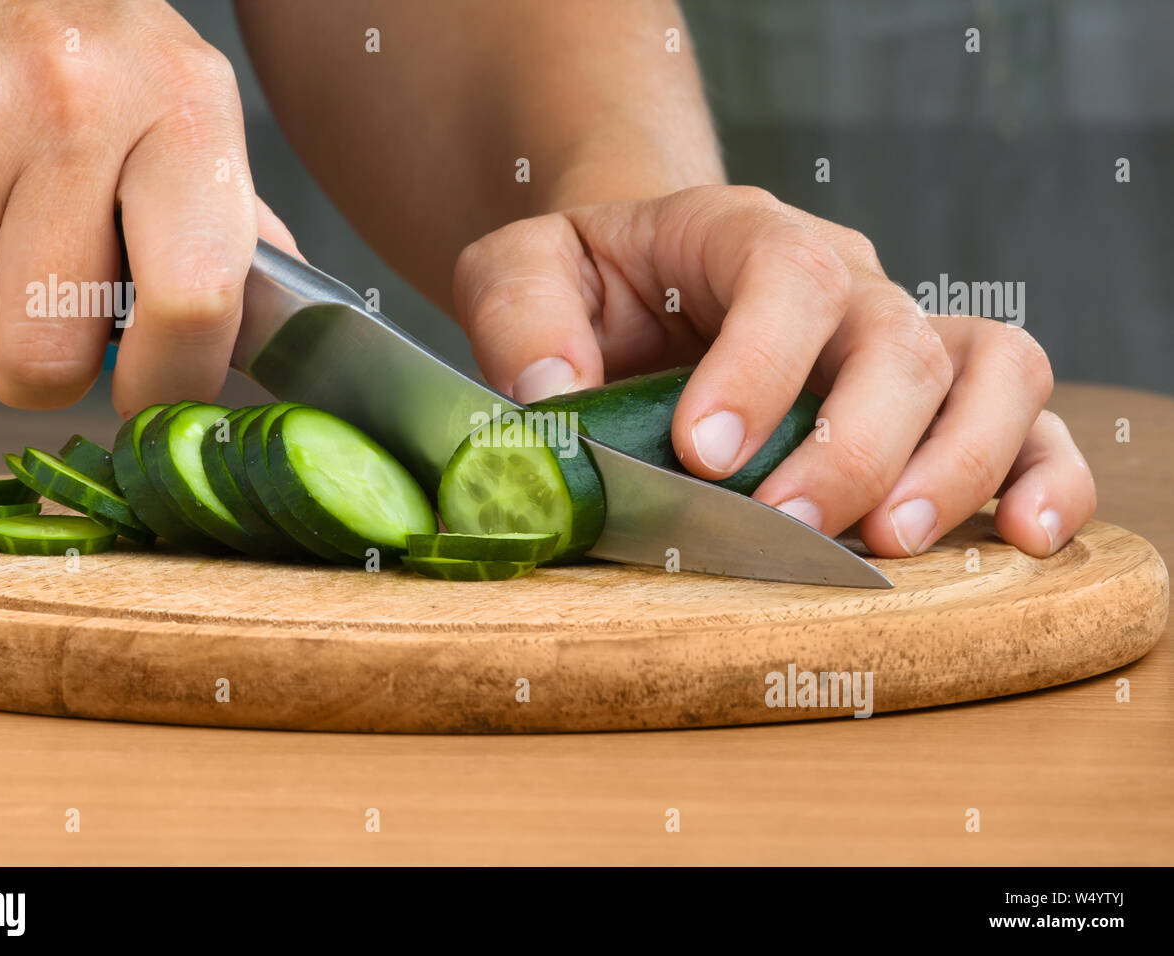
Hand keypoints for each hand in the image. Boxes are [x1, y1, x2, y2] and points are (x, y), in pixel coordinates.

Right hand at [0, 0, 299, 415]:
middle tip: (52, 324)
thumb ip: (230, 224)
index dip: (169, 384)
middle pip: (50, 352)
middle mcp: (72, 108)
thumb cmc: (99, 56)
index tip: (150, 398)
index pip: (192, 300)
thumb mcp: (188, 108)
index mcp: (182, 112)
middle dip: (48, 370)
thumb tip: (276, 324)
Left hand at [452, 185, 1095, 557]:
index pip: (786, 274)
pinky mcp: (941, 402)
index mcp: (744, 234)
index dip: (760, 365)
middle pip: (897, 341)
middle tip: (784, 527)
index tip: (704, 454)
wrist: (644, 288)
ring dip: (955, 467)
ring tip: (888, 542)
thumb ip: (520, 312)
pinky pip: (1032, 422)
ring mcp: (905, 338)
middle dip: (847, 448)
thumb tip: (552, 391)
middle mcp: (847, 283)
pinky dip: (1044, 478)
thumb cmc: (590, 284)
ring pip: (994, 373)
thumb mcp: (524, 269)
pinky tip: (1021, 538)